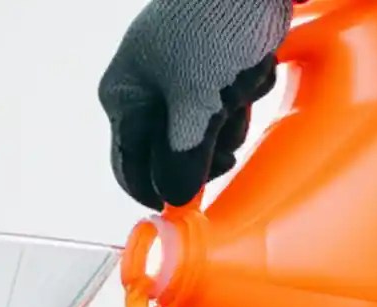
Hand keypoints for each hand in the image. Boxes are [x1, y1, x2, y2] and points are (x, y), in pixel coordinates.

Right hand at [99, 0, 294, 208]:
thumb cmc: (214, 29)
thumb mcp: (197, 105)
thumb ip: (181, 160)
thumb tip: (171, 200)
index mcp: (124, 97)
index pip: (129, 168)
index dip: (159, 190)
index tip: (190, 206)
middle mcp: (144, 89)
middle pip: (173, 152)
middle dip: (208, 143)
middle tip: (226, 130)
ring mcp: (178, 76)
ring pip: (205, 129)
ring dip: (232, 118)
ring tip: (242, 87)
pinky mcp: (210, 64)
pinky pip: (226, 102)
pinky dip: (244, 92)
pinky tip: (252, 69)